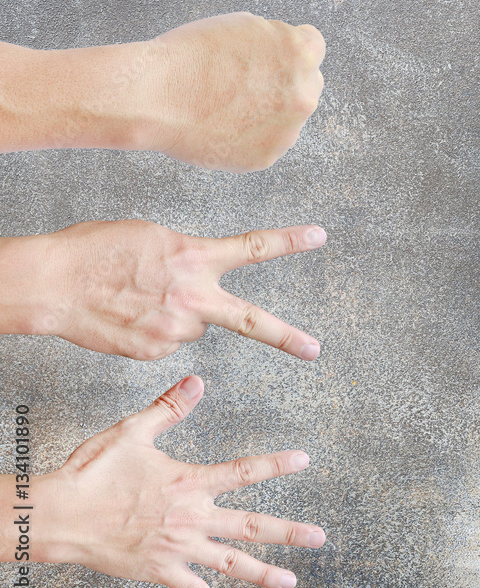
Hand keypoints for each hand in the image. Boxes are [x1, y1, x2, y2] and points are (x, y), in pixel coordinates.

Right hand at [33, 376, 325, 587]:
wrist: (59, 516)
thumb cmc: (93, 473)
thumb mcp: (133, 432)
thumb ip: (170, 409)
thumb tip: (197, 382)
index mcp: (189, 483)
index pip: (243, 472)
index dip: (276, 465)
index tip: (304, 460)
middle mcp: (192, 519)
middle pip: (250, 526)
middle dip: (288, 532)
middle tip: (319, 538)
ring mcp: (179, 548)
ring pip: (231, 564)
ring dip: (264, 573)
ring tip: (292, 581)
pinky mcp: (161, 571)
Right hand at [36, 219, 326, 360]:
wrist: (52, 284)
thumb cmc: (97, 251)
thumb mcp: (153, 237)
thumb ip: (187, 257)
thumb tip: (200, 278)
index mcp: (195, 257)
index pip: (252, 247)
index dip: (289, 241)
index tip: (320, 236)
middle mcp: (192, 296)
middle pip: (250, 321)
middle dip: (286, 337)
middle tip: (315, 350)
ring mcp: (175, 328)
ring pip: (193, 325)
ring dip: (177, 314)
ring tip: (139, 298)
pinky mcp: (155, 351)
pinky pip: (168, 340)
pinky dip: (154, 330)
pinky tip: (129, 316)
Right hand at [144, 12, 324, 171]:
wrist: (156, 98)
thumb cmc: (191, 57)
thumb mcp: (244, 26)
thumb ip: (276, 42)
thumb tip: (288, 55)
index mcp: (301, 55)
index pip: (313, 48)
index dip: (288, 50)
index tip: (272, 57)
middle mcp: (303, 96)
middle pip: (307, 85)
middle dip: (285, 83)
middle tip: (248, 82)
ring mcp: (288, 131)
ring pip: (288, 118)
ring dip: (269, 112)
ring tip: (228, 104)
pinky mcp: (268, 156)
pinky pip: (267, 142)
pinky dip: (251, 136)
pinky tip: (224, 124)